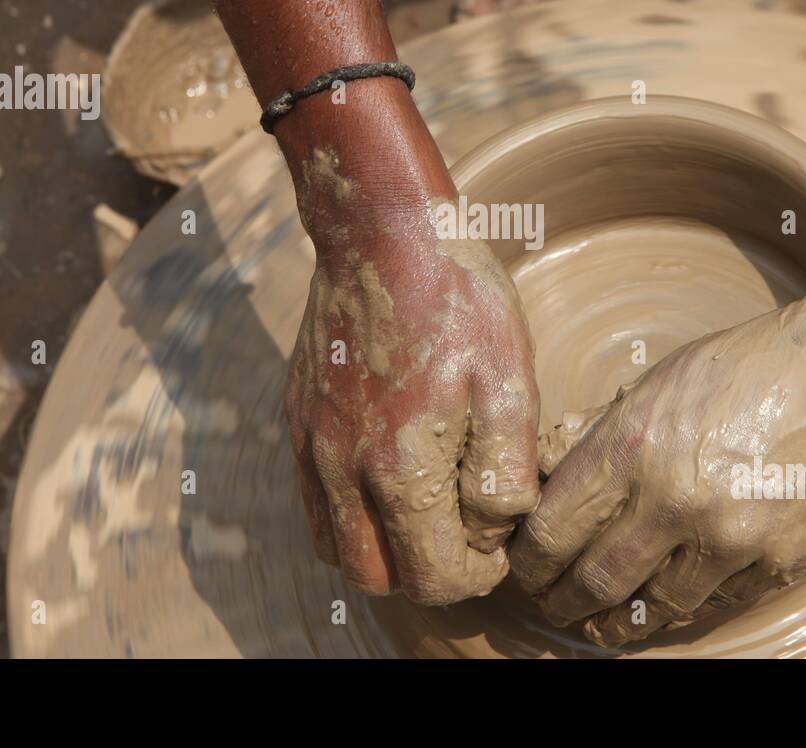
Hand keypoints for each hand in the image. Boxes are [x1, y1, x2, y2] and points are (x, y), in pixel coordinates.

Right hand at [284, 165, 539, 605]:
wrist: (380, 227)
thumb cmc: (457, 297)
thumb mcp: (508, 378)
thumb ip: (505, 471)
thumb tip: (495, 527)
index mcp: (400, 466)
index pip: (433, 577)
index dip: (477, 575)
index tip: (499, 544)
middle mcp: (342, 468)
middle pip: (376, 578)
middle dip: (428, 574)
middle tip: (465, 536)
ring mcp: (310, 445)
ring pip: (336, 548)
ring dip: (383, 550)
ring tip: (428, 509)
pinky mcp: (297, 420)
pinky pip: (312, 503)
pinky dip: (349, 516)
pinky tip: (387, 477)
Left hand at [511, 289, 805, 645]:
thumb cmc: (754, 365)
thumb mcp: (662, 380)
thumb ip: (609, 433)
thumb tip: (558, 474)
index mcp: (633, 445)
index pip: (554, 526)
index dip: (530, 559)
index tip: (525, 568)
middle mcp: (672, 499)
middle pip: (595, 578)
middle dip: (564, 600)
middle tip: (554, 606)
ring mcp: (728, 538)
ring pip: (654, 605)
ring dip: (620, 619)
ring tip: (602, 622)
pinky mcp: (779, 562)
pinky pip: (717, 603)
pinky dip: (685, 608)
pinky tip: (667, 606)